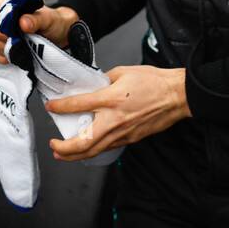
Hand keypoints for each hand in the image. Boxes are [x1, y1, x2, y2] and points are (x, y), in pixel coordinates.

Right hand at [0, 0, 78, 62]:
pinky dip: (2, 56)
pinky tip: (15, 55)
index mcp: (6, 0)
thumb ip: (36, 19)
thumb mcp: (48, 19)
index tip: (14, 37)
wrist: (56, 32)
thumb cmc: (52, 21)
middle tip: (19, 45)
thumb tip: (23, 23)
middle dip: (3, 42)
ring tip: (20, 49)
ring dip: (4, 50)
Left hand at [46, 65, 190, 160]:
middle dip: (64, 148)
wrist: (177, 96)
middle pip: (82, 143)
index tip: (51, 107)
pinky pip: (107, 148)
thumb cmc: (154, 82)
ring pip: (94, 151)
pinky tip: (87, 148)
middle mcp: (114, 120)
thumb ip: (103, 81)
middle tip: (53, 145)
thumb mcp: (123, 72)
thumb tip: (92, 86)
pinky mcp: (131, 139)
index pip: (78, 105)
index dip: (60, 107)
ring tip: (62, 154)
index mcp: (111, 99)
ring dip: (75, 155)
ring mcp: (123, 133)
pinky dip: (93, 150)